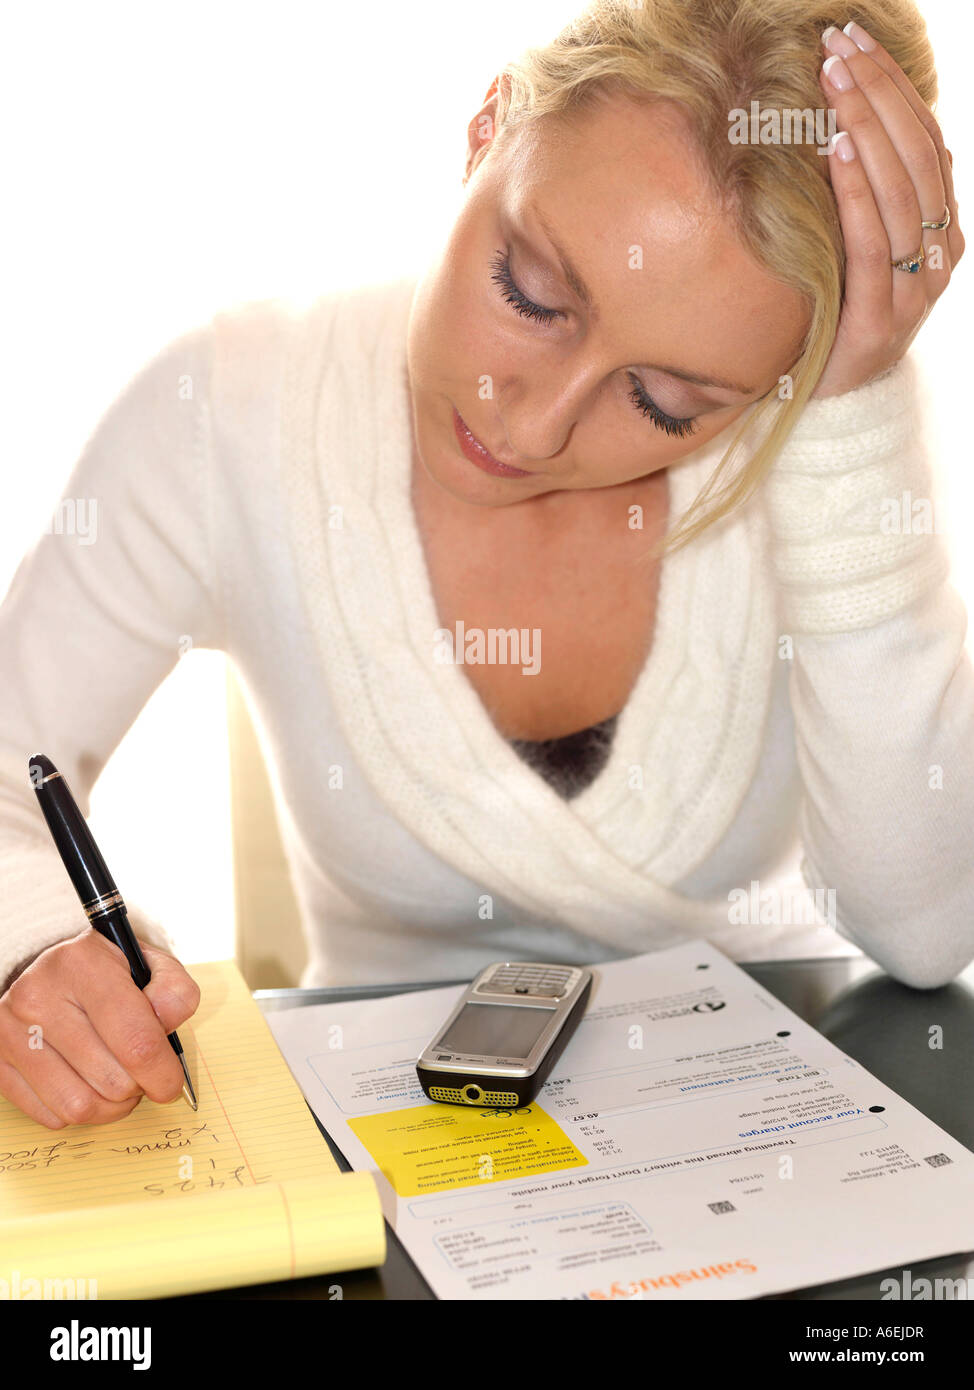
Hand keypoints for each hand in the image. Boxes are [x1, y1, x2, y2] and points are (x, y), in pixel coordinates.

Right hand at [0, 927, 199, 1127]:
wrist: (48, 969)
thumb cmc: (105, 971)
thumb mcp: (147, 963)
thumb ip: (174, 992)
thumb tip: (167, 1026)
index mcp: (83, 965)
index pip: (136, 1041)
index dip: (163, 1074)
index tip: (171, 1083)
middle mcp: (39, 997)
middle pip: (111, 1080)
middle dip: (138, 1087)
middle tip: (142, 1074)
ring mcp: (11, 1032)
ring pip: (79, 1107)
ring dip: (110, 1108)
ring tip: (119, 1085)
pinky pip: (49, 1115)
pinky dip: (79, 1113)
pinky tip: (88, 1086)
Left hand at [812, 20, 963, 398]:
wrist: (835, 409)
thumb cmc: (839, 317)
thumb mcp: (860, 252)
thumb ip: (866, 202)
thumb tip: (838, 124)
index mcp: (943, 231)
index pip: (927, 142)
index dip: (896, 87)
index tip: (856, 41)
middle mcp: (940, 255)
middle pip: (918, 155)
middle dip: (879, 92)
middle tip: (839, 45)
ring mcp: (915, 290)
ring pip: (902, 192)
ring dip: (868, 126)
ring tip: (835, 80)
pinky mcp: (878, 320)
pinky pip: (872, 245)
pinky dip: (858, 192)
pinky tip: (839, 149)